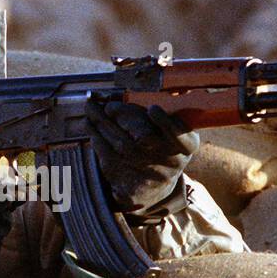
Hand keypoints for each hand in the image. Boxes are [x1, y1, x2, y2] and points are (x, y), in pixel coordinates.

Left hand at [85, 99, 198, 215]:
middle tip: (109, 107)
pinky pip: (108, 156)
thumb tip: (129, 92)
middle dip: (125, 117)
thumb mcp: (172, 132)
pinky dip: (96, 136)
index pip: (179, 135)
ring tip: (91, 108)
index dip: (165, 123)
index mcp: (186, 146)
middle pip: (145, 138)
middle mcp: (170, 162)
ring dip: (102, 123)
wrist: (154, 185)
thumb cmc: (161, 147)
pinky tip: (90, 125)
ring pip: (121, 144)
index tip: (152, 109)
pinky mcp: (129, 182)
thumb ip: (160, 112)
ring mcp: (148, 174)